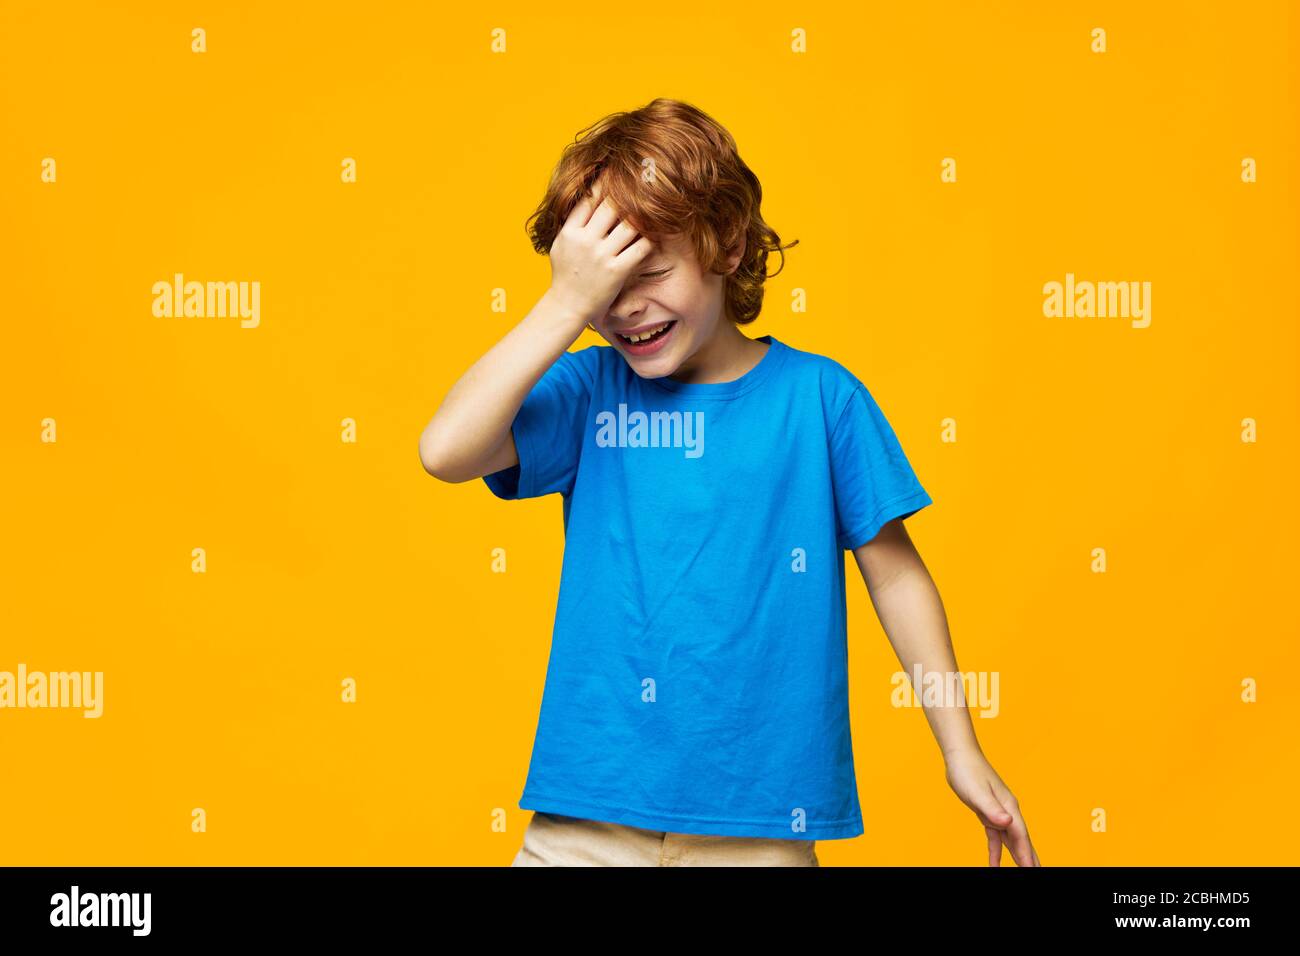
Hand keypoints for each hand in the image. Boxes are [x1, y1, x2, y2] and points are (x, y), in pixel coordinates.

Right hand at [546, 193, 655, 328]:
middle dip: (628, 194)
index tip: (618, 175)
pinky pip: (640, 247)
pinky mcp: (617, 271)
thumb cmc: (565, 274)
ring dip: (642, 216)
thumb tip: (587, 198)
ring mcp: (601, 256)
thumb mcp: (560, 244)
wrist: (567, 307)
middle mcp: (585, 241)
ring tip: (653, 209)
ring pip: (629, 224)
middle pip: (612, 206)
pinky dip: (650, 238)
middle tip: (644, 186)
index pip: (590, 199)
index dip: (606, 183)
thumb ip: (573, 222)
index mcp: (570, 232)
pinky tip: (655, 234)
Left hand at [944, 749, 1040, 866]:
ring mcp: (999, 812)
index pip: (1021, 837)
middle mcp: (1008, 811)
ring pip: (1012, 841)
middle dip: (1030, 858)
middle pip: (1022, 841)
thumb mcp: (977, 792)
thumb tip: (1008, 822)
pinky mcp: (988, 813)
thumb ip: (992, 808)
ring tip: (1025, 870)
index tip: (1034, 870)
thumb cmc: (967, 771)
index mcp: (1009, 807)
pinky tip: (994, 863)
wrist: (960, 755)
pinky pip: (995, 837)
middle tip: (1038, 873)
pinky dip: (996, 851)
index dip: (1027, 855)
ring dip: (1018, 857)